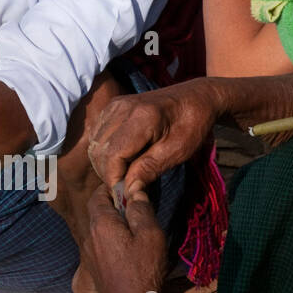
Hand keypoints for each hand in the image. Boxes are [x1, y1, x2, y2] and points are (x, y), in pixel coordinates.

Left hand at [80, 185, 169, 292]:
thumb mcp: (149, 235)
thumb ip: (141, 209)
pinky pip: (101, 244)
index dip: (113, 187)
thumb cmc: (143, 271)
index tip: (130, 187)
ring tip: (136, 226)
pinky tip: (130, 247)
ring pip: (99, 229)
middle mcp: (89, 237)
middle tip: (136, 205)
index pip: (98, 194)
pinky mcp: (95, 269)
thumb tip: (134, 190)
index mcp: (100, 224)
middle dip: (113, 204)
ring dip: (114, 222)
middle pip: (97, 211)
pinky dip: (112, 238)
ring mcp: (89, 255)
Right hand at [88, 79, 223, 195]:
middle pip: (98, 150)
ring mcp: (115, 105)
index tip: (124, 195)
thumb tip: (128, 191)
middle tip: (127, 187)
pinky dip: (104, 151)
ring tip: (125, 174)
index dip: (113, 178)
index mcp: (142, 117)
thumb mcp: (178, 151)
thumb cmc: (193, 124)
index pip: (112, 154)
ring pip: (94, 144)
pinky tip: (122, 159)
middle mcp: (122, 108)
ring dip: (104, 164)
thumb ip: (149, 169)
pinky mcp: (112, 106)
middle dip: (108, 174)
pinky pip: (97, 135)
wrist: (197, 97)